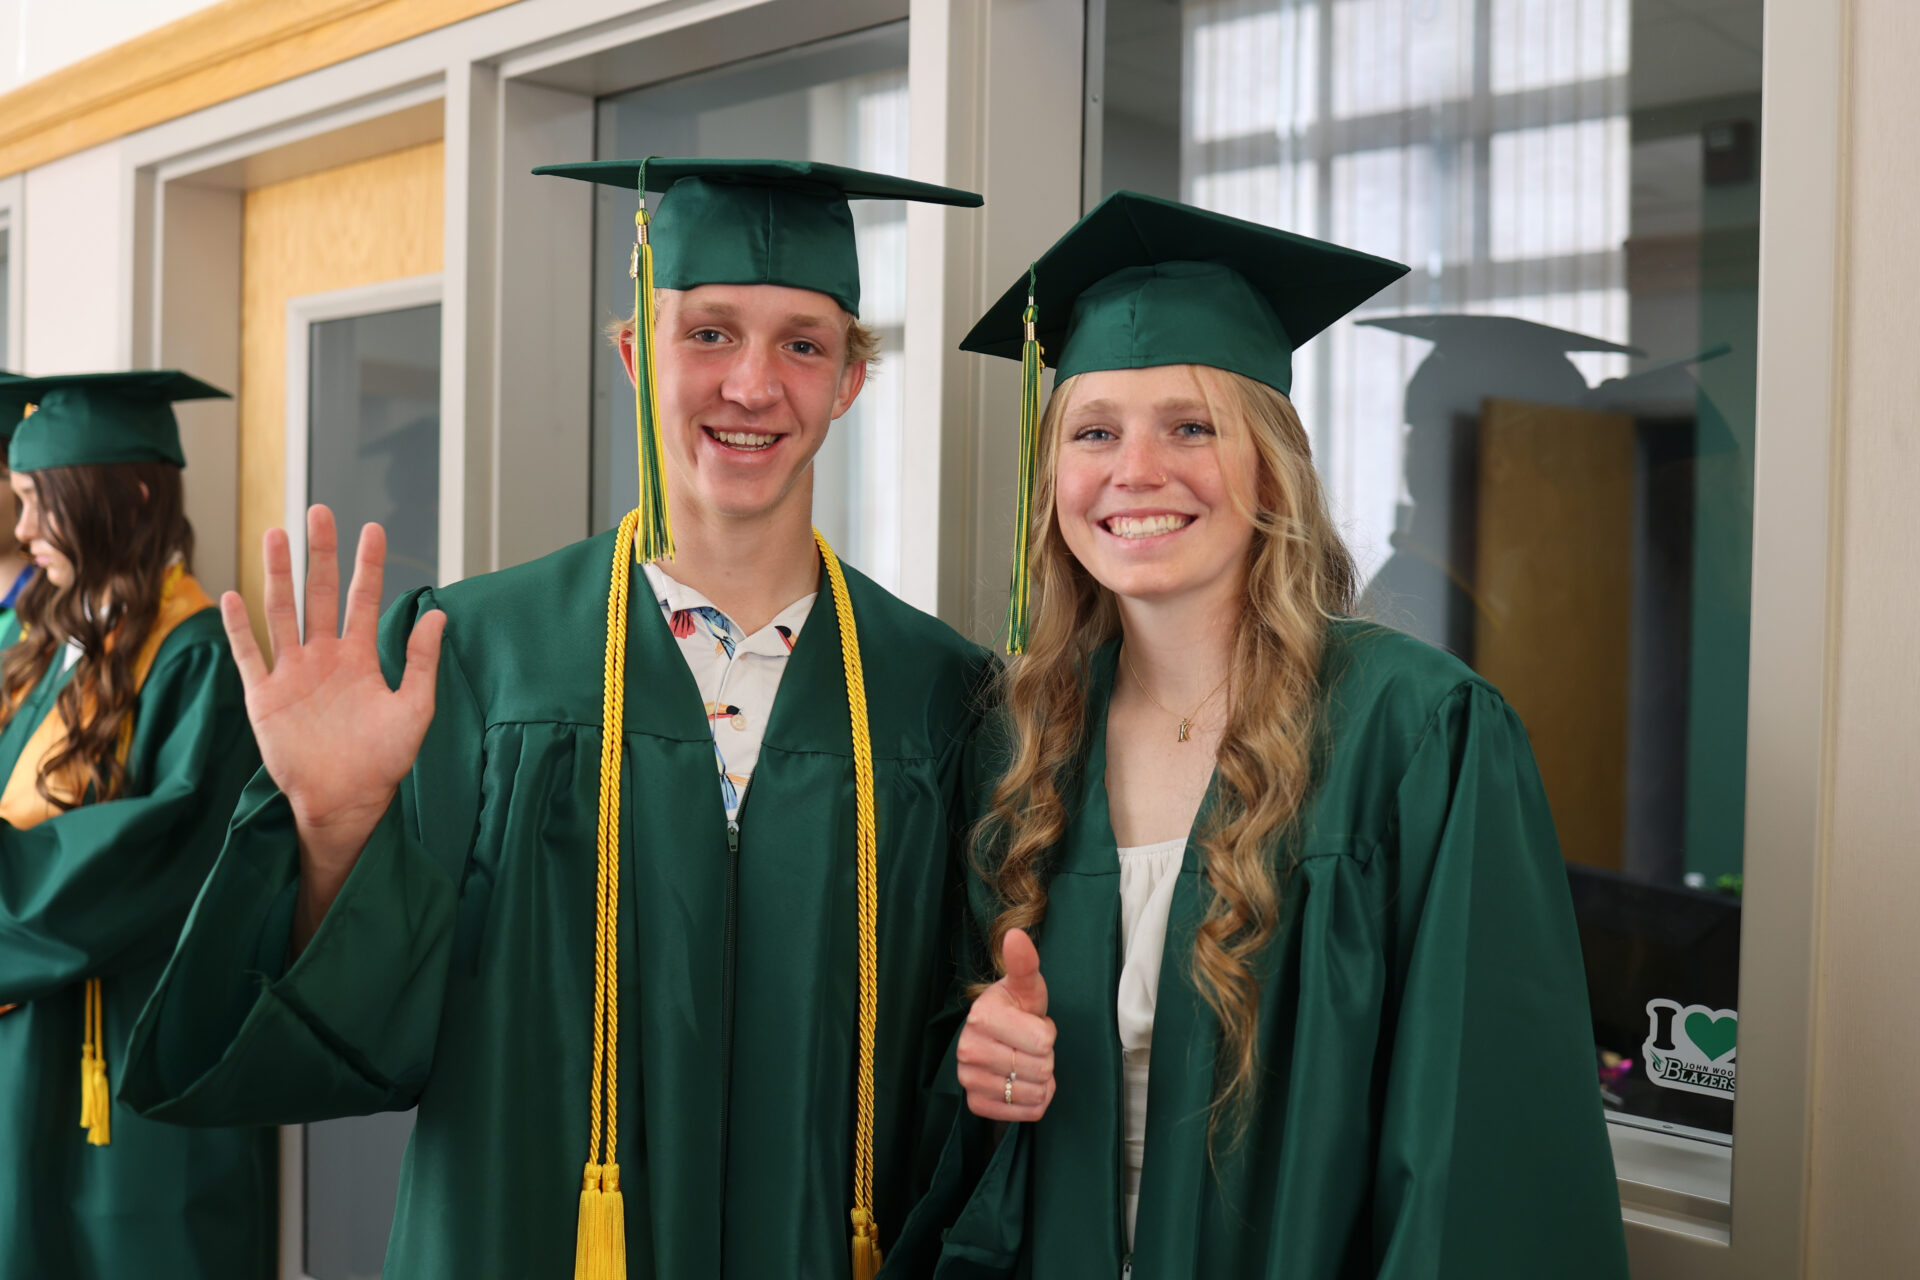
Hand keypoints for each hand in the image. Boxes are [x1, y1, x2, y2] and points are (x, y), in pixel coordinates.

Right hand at [223, 506, 443, 947]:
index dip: (367, 566)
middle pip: (319, 594)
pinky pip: (249, 654)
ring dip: (277, 575)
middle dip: (319, 554)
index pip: (362, 600)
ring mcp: (292, 674)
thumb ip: (421, 661)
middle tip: (319, 511)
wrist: (346, 801)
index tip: (372, 529)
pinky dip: (239, 627)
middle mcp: (324, 658)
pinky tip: (232, 595)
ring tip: (274, 534)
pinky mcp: (264, 696)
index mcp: (360, 659)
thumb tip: (439, 613)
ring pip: (282, 612)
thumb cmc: (384, 762)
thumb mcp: (415, 709)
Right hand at [957, 928, 1056, 1121]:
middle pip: (1041, 1068)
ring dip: (1041, 1080)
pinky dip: (1034, 1101)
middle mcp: (968, 1049)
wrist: (995, 1037)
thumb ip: (1024, 963)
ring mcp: (968, 1078)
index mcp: (981, 1016)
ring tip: (1025, 1062)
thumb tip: (1015, 935)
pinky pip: (1027, 1113)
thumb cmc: (1016, 1009)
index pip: (1044, 1040)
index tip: (1033, 1023)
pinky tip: (1022, 1083)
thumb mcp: (1026, 985)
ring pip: (1035, 1093)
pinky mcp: (976, 1103)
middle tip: (1029, 1045)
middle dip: (1045, 1058)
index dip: (1048, 1033)